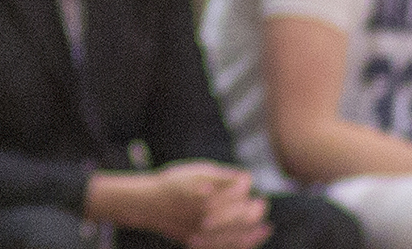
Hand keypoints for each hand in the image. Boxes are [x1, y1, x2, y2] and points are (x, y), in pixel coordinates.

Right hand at [87, 163, 270, 248]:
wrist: (147, 204)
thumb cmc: (172, 183)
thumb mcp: (196, 171)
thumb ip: (223, 175)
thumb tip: (247, 178)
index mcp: (206, 197)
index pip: (238, 193)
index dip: (245, 185)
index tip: (246, 181)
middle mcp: (205, 218)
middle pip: (242, 216)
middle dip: (256, 210)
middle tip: (261, 204)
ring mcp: (202, 234)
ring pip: (238, 236)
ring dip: (255, 230)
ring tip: (264, 225)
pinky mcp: (198, 244)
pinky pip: (226, 248)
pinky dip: (244, 244)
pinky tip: (253, 238)